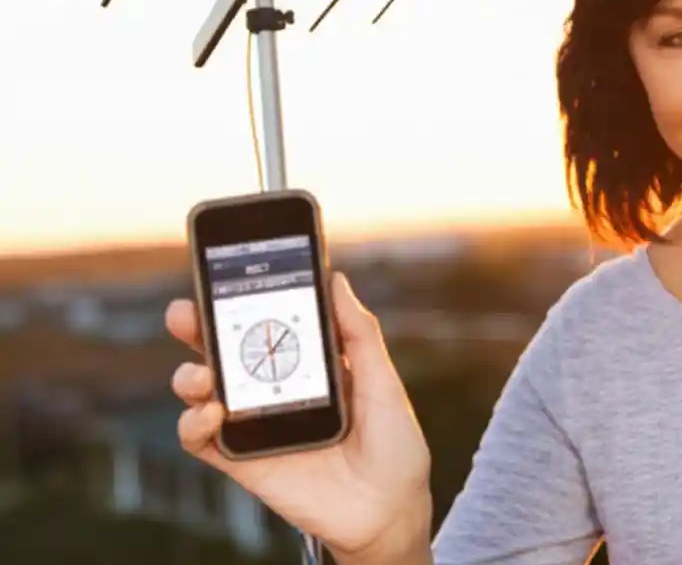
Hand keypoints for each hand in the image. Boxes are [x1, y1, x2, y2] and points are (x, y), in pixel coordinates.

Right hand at [166, 272, 432, 563]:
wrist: (390, 511)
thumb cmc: (394, 444)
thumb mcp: (383, 382)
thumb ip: (359, 334)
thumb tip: (336, 279)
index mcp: (304, 363)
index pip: (262, 322)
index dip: (237, 298)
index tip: (222, 273)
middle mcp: (272, 388)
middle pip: (220, 350)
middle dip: (195, 326)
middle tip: (184, 312)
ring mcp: (254, 424)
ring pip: (200, 391)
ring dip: (188, 376)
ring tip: (203, 374)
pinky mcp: (242, 461)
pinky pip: (200, 440)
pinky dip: (193, 423)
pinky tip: (214, 412)